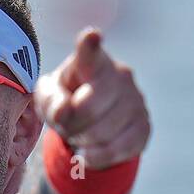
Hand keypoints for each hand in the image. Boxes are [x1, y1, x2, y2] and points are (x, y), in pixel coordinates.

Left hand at [34, 27, 150, 169]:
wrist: (91, 123)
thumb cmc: (65, 101)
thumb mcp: (48, 99)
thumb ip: (50, 101)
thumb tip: (63, 112)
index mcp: (92, 62)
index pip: (90, 54)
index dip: (89, 46)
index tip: (91, 36)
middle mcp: (120, 75)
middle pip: (88, 108)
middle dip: (70, 124)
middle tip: (66, 125)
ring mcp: (137, 100)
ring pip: (102, 133)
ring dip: (81, 141)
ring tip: (78, 134)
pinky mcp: (144, 126)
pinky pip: (116, 149)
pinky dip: (96, 157)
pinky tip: (88, 152)